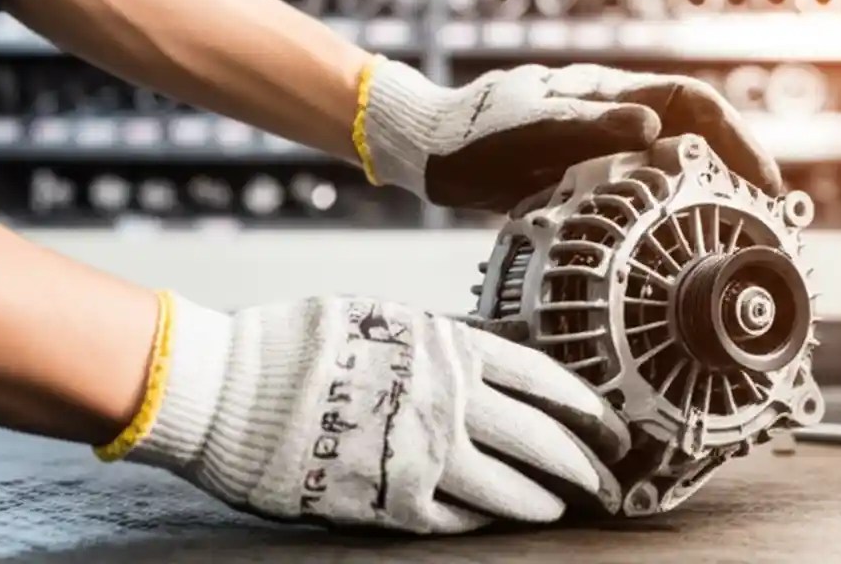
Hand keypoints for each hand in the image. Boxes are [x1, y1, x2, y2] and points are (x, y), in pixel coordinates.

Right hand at [101, 294, 629, 533]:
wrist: (226, 386)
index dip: (588, 408)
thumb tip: (487, 358)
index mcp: (449, 349)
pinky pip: (451, 520)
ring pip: (506, 490)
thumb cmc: (300, 342)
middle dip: (584, 466)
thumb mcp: (383, 318)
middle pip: (540, 442)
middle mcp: (445, 403)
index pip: (545, 381)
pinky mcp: (384, 501)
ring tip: (562, 507)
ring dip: (542, 501)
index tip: (614, 425)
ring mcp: (417, 456)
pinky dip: (480, 522)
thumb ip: (442, 342)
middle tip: (609, 482)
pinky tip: (493, 522)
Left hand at [359, 59, 781, 211]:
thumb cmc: (472, 133)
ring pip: (671, 163)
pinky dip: (665, 211)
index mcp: (606, 94)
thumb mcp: (529, 129)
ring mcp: (600, 145)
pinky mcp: (585, 174)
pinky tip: (674, 243)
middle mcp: (612, 115)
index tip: (765, 183)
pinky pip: (641, 188)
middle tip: (764, 219)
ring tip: (733, 235)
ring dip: (706, 192)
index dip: (738, 139)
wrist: (427, 148)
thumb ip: (587, 127)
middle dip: (735, 170)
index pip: (694, 104)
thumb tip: (653, 127)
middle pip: (694, 134)